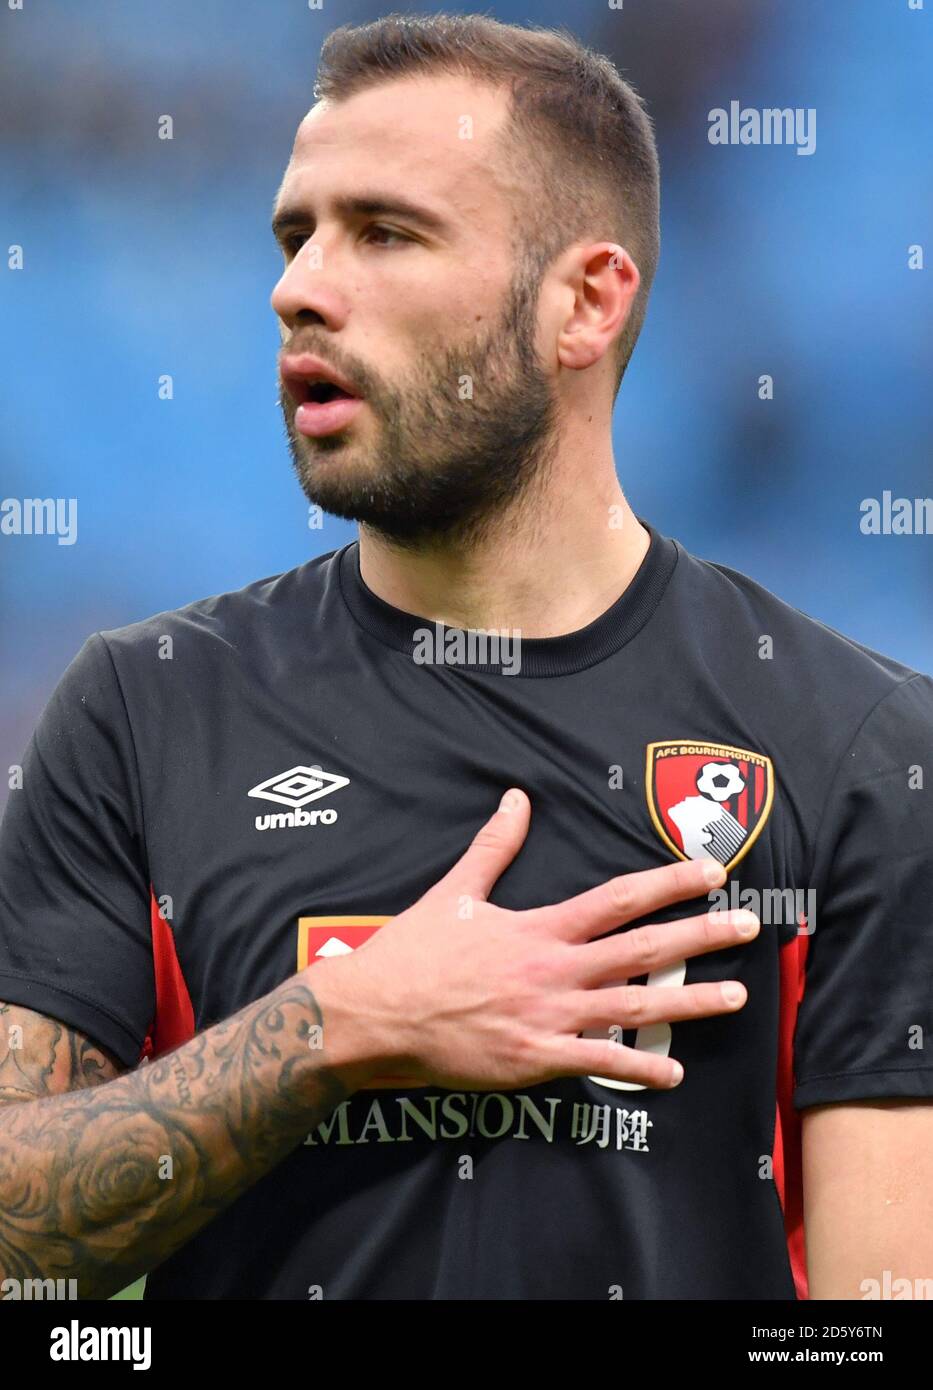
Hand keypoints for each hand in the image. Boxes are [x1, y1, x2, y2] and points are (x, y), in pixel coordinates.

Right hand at [334, 788, 756, 1091]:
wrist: (375, 1017)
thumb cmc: (412, 953)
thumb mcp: (454, 892)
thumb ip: (492, 848)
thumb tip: (516, 799)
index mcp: (539, 928)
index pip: (617, 899)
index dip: (668, 883)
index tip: (711, 871)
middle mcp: (554, 970)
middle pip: (642, 950)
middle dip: (700, 936)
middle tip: (750, 927)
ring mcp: (548, 1018)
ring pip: (633, 1008)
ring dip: (689, 1003)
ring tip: (737, 997)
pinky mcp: (534, 1060)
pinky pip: (598, 1065)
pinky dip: (637, 1070)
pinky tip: (674, 1076)